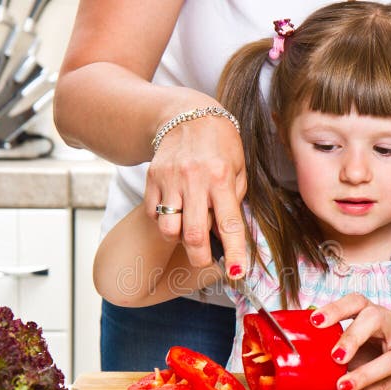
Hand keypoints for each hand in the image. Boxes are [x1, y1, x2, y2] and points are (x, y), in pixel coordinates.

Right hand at [144, 112, 249, 274]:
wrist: (187, 115)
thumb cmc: (220, 145)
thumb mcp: (238, 169)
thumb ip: (233, 201)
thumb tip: (226, 235)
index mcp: (221, 178)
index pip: (229, 223)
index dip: (233, 252)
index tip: (236, 273)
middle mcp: (194, 180)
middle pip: (192, 234)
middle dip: (200, 257)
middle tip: (206, 260)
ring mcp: (170, 180)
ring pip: (168, 228)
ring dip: (179, 239)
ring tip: (189, 227)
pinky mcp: (152, 179)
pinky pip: (153, 214)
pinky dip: (164, 221)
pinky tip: (175, 210)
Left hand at [310, 293, 390, 389]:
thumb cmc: (383, 343)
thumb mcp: (364, 335)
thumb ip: (337, 340)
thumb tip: (298, 350)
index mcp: (375, 313)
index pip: (357, 302)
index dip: (335, 309)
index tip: (314, 320)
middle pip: (375, 319)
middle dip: (353, 337)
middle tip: (334, 356)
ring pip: (390, 359)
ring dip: (364, 374)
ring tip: (341, 386)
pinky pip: (390, 385)